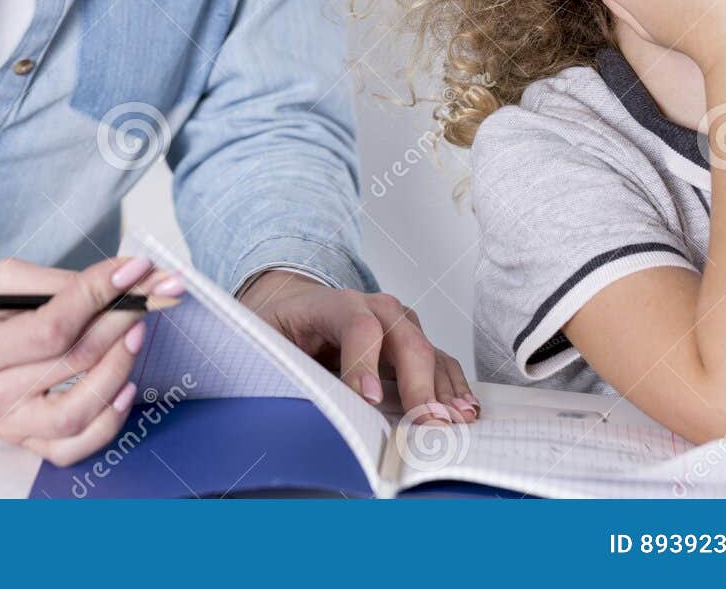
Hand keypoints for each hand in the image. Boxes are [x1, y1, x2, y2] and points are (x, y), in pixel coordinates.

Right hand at [0, 254, 182, 465]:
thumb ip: (58, 283)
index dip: (99, 295)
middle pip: (73, 362)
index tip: (136, 268)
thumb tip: (122, 280)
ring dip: (121, 368)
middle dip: (123, 319)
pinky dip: (108, 421)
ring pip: (79, 412)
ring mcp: (6, 425)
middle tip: (153, 290)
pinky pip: (73, 446)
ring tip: (136, 332)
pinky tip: (124, 386)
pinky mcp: (22, 440)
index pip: (52, 328)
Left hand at [238, 271, 478, 424]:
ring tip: (454, 422)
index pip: (356, 324)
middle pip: (404, 339)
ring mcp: (399, 324)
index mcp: (332, 303)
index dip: (364, 362)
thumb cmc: (281, 325)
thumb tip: (285, 397)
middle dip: (417, 383)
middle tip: (425, 422)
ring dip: (442, 389)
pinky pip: (440, 363)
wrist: (297, 307)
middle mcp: (374, 308)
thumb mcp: (262, 335)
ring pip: (428, 352)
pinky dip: (453, 387)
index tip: (368, 400)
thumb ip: (273, 357)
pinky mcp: (411, 344)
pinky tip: (464, 411)